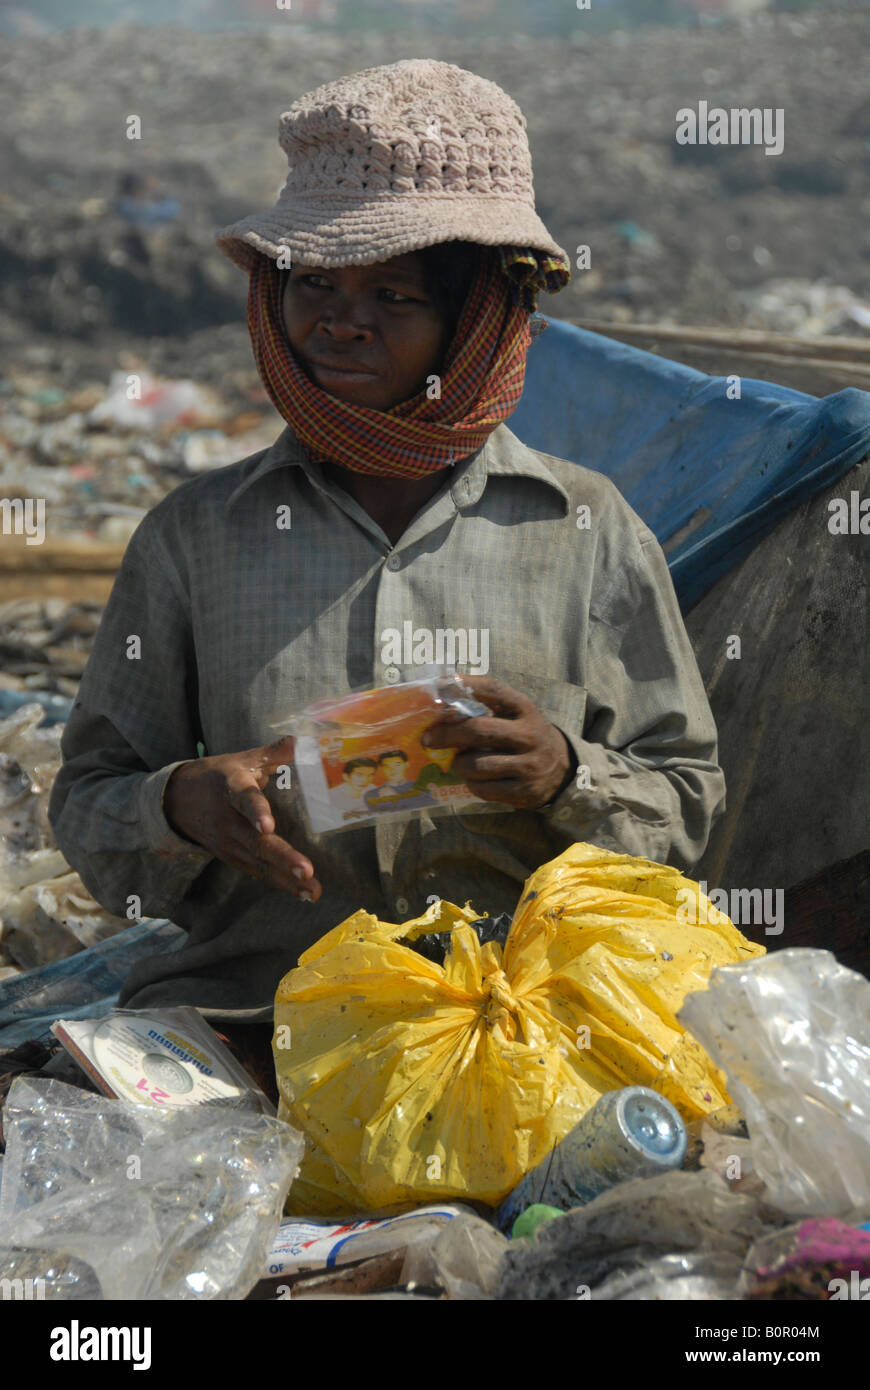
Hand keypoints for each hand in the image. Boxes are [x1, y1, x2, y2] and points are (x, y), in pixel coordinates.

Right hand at [163, 736, 321, 899]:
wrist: (177, 800)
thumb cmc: (220, 776)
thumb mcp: (243, 759)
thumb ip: (274, 752)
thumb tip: (303, 741)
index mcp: (231, 788)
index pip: (244, 799)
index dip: (255, 811)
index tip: (267, 825)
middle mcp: (228, 819)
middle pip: (256, 841)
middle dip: (282, 858)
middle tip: (306, 872)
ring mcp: (228, 842)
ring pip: (258, 862)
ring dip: (286, 879)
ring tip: (312, 892)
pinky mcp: (231, 857)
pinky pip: (256, 871)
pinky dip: (279, 883)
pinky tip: (302, 892)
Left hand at [422, 675, 577, 809]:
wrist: (562, 768)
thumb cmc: (524, 736)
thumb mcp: (516, 716)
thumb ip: (487, 708)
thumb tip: (441, 704)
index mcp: (524, 709)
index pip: (492, 689)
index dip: (463, 686)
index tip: (438, 685)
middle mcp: (529, 734)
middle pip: (479, 730)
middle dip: (447, 735)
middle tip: (428, 739)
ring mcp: (529, 765)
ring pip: (477, 765)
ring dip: (459, 764)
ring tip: (458, 763)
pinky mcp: (525, 791)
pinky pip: (485, 789)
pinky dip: (472, 784)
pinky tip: (475, 780)